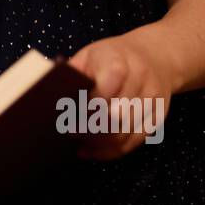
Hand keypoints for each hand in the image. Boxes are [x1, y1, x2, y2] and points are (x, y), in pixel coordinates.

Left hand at [66, 32, 172, 159]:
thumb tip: (45, 91)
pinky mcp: (159, 116)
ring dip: (100, 144)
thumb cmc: (113, 56)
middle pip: (115, 117)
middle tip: (68, 135)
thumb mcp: (89, 54)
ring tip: (79, 145)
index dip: (84, 110)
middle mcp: (140, 80)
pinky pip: (136, 141)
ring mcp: (153, 99)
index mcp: (119, 62)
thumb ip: (71, 73)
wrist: (156, 55)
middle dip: (89, 132)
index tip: (65, 119)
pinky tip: (95, 150)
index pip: (103, 92)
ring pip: (125, 133)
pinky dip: (113, 150)